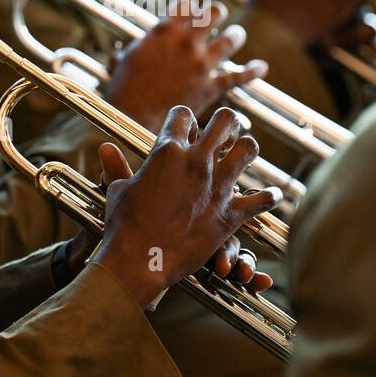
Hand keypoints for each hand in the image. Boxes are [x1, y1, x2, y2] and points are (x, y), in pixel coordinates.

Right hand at [91, 107, 279, 306]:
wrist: (140, 261)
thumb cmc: (123, 226)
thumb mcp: (118, 190)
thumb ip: (116, 167)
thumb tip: (104, 148)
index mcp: (167, 151)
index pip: (182, 115)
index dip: (183, 119)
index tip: (185, 128)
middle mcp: (197, 163)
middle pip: (226, 120)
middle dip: (227, 123)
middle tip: (225, 133)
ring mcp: (217, 187)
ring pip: (249, 150)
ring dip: (247, 150)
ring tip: (243, 156)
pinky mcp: (230, 214)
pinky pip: (262, 200)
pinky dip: (269, 197)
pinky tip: (271, 196)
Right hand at [104, 0, 266, 132]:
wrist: (134, 116)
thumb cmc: (124, 89)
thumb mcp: (124, 60)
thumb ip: (133, 50)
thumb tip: (124, 52)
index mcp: (164, 31)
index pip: (184, 4)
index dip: (188, 5)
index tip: (189, 9)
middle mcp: (186, 42)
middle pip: (212, 14)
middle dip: (216, 13)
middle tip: (217, 15)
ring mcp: (201, 64)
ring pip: (230, 40)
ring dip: (235, 35)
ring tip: (237, 34)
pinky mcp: (210, 86)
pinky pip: (238, 77)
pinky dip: (252, 71)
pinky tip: (261, 67)